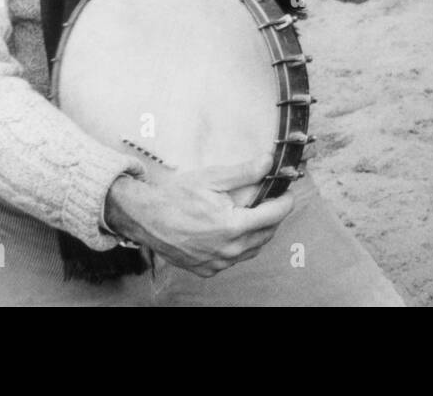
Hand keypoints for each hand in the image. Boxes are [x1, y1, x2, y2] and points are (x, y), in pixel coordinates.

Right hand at [104, 157, 293, 275]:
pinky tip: (232, 230)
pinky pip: (235, 259)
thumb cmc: (175, 196)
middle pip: (267, 233)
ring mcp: (217, 263)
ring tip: (251, 212)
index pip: (274, 215)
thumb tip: (269, 162)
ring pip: (253, 249)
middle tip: (270, 199)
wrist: (145, 217)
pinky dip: (240, 245)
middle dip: (273, 215)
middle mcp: (228, 249)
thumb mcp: (212, 178)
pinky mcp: (207, 270)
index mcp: (232, 226)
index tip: (287, 192)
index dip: (285, 201)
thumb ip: (245, 172)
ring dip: (258, 231)